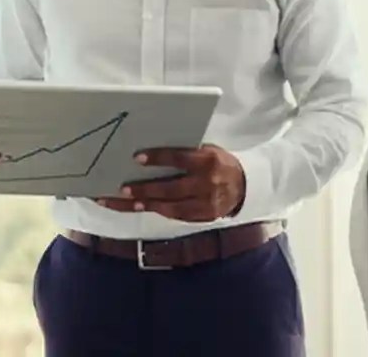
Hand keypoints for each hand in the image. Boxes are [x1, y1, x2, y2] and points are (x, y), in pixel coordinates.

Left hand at [97, 144, 245, 221]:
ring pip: (171, 207)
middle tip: (123, 189)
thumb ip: (187, 153)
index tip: (137, 158)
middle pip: (171, 188)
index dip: (158, 158)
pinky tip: (141, 208)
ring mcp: (206, 204)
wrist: (243, 186)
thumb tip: (155, 152)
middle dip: (145, 189)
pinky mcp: (203, 217)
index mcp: (208, 161)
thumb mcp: (209, 151)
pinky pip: (177, 216)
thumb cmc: (220, 163)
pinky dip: (158, 211)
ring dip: (146, 204)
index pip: (180, 159)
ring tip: (126, 202)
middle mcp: (207, 184)